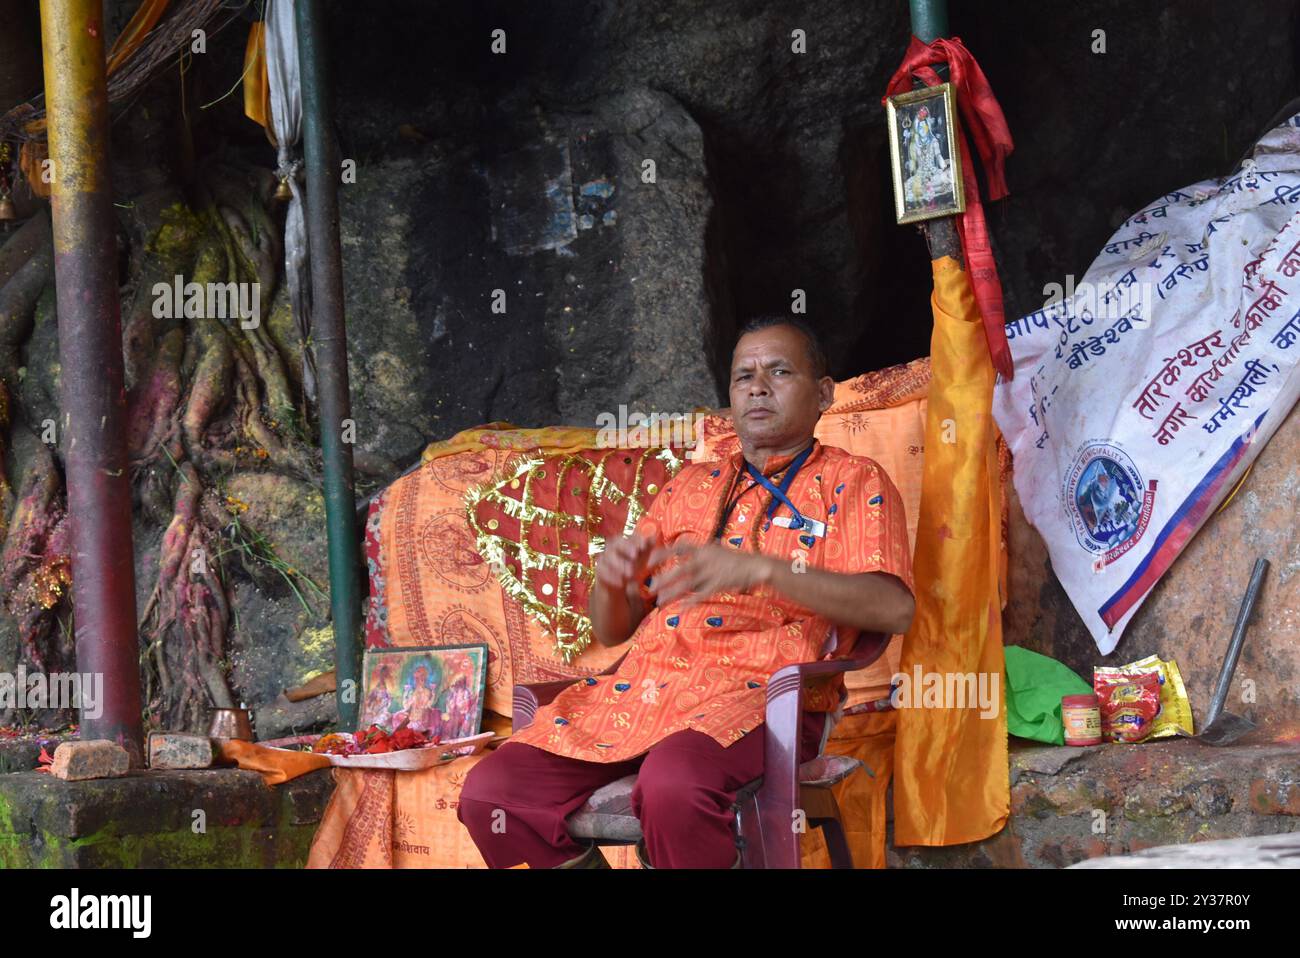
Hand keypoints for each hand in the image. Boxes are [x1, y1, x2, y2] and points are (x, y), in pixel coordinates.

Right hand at [595, 533, 656, 592]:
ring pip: (608, 557)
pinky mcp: (599, 569)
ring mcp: (604, 557)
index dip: (636, 539)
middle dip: (626, 547)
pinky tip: (621, 583)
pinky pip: (602, 571)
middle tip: (635, 555)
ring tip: (630, 573)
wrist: (620, 580)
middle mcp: (612, 546)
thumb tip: (653, 538)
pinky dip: (612, 577)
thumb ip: (648, 546)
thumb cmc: (634, 564)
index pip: (629, 535)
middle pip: (617, 543)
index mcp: (625, 540)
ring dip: (619, 564)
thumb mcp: (643, 556)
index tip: (644, 544)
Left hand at [648, 541, 772, 608]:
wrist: (758, 566)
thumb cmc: (738, 560)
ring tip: (659, 600)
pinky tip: (680, 610)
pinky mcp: (719, 584)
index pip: (680, 547)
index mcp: (704, 549)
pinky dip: (690, 603)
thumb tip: (703, 545)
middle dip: (664, 578)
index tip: (649, 559)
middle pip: (680, 569)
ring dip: (672, 592)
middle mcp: (706, 559)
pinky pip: (701, 595)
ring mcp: (713, 572)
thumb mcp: (721, 550)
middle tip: (650, 586)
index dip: (663, 553)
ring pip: (688, 584)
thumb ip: (709, 550)